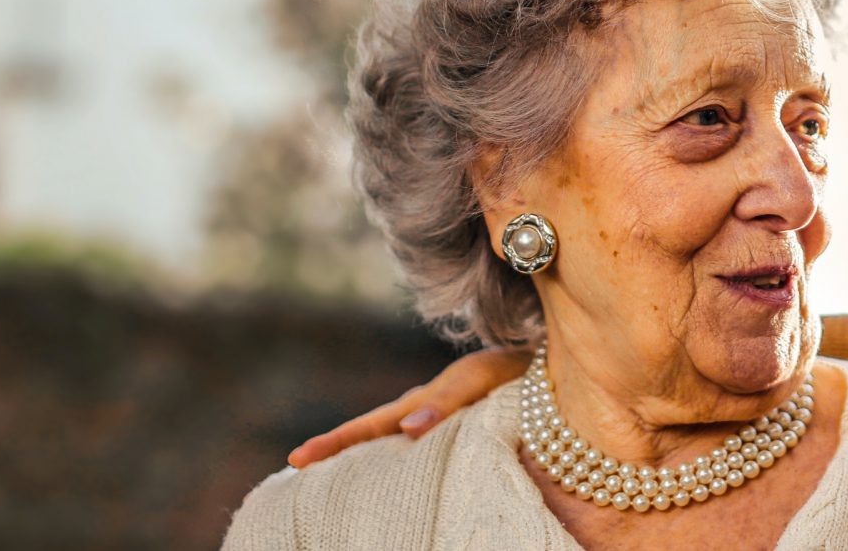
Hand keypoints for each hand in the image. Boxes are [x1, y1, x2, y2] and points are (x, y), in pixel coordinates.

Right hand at [287, 345, 529, 466]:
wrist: (551, 365)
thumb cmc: (516, 370)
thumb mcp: (481, 378)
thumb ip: (446, 401)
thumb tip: (407, 430)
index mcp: (423, 401)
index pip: (370, 425)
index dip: (334, 442)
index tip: (297, 459)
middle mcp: (424, 413)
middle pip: (372, 434)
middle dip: (335, 451)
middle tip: (296, 468)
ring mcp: (438, 422)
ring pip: (392, 442)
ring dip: (363, 458)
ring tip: (330, 480)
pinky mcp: (459, 431)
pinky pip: (422, 450)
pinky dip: (399, 461)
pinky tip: (392, 478)